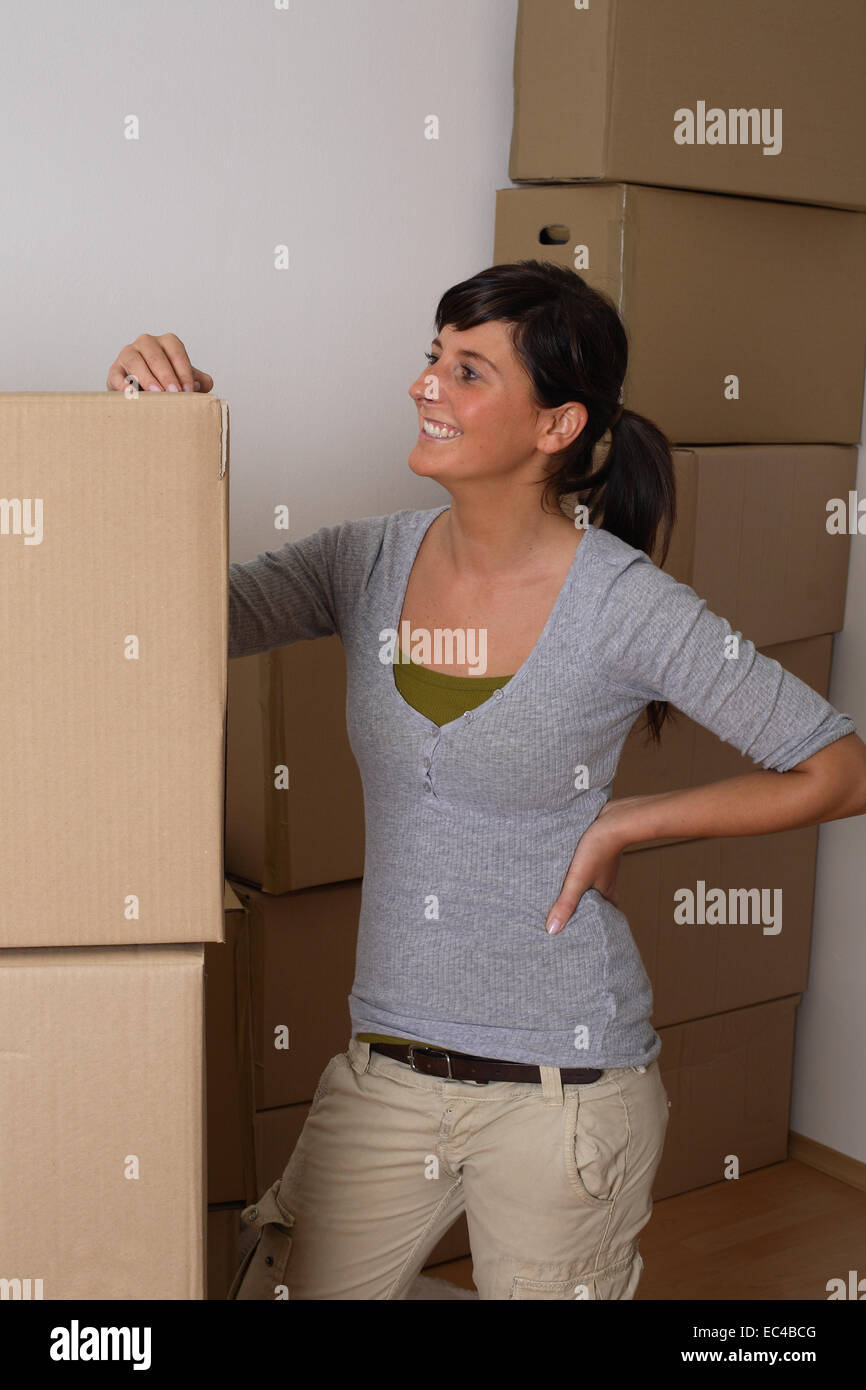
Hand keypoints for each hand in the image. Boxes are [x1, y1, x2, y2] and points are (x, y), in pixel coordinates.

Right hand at [106, 333, 213, 393]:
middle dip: (166, 375)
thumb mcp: (184, 380)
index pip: (176, 352)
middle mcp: (146, 343)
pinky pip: (117, 374)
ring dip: (147, 378)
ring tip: (157, 394)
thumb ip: (198, 380)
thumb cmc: (168, 383)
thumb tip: (203, 384)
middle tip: (175, 393)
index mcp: (167, 343)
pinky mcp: (115, 369)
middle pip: (156, 356)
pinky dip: (123, 384)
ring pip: (135, 361)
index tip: (189, 390)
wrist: (143, 392)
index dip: (183, 371)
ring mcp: (128, 354)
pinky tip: (132, 393)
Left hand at [545, 801, 629, 934]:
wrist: (613, 818)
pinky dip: (583, 870)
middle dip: (586, 906)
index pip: (603, 914)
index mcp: (605, 892)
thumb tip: (553, 930)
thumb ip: (566, 903)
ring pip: (593, 882)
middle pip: (597, 899)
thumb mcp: (577, 879)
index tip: (584, 930)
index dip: (595, 923)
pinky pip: (590, 865)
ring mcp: (604, 865)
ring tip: (565, 892)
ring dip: (583, 887)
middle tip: (572, 913)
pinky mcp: (598, 850)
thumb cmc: (597, 849)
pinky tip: (570, 866)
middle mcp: (606, 880)